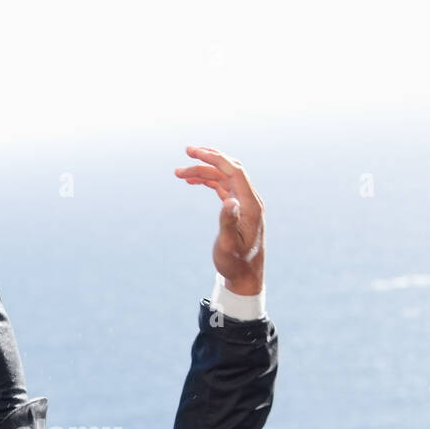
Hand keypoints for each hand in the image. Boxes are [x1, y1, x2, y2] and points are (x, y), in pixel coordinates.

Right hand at [174, 146, 264, 296]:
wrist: (245, 277)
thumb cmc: (236, 264)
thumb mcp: (229, 246)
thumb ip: (228, 223)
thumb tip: (230, 201)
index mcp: (250, 205)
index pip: (234, 171)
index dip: (215, 158)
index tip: (194, 153)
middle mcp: (249, 200)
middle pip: (229, 169)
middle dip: (208, 158)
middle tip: (187, 151)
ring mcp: (243, 203)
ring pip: (223, 177)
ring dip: (202, 172)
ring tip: (178, 173)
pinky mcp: (237, 208)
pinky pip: (222, 187)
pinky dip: (207, 181)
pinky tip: (192, 181)